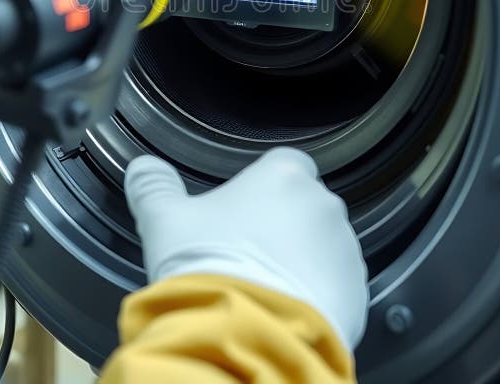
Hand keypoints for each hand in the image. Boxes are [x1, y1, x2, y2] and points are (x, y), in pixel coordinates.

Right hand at [124, 147, 369, 348]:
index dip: (264, 187)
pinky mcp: (357, 293)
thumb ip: (154, 186)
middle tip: (249, 254)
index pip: (285, 164)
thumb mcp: (164, 221)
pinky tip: (285, 311)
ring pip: (324, 246)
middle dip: (284, 225)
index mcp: (282, 174)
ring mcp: (345, 250)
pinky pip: (338, 287)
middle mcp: (322, 204)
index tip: (245, 209)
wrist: (244, 335)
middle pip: (306, 205)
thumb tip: (143, 168)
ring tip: (266, 288)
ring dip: (303, 261)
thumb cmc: (207, 268)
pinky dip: (318, 296)